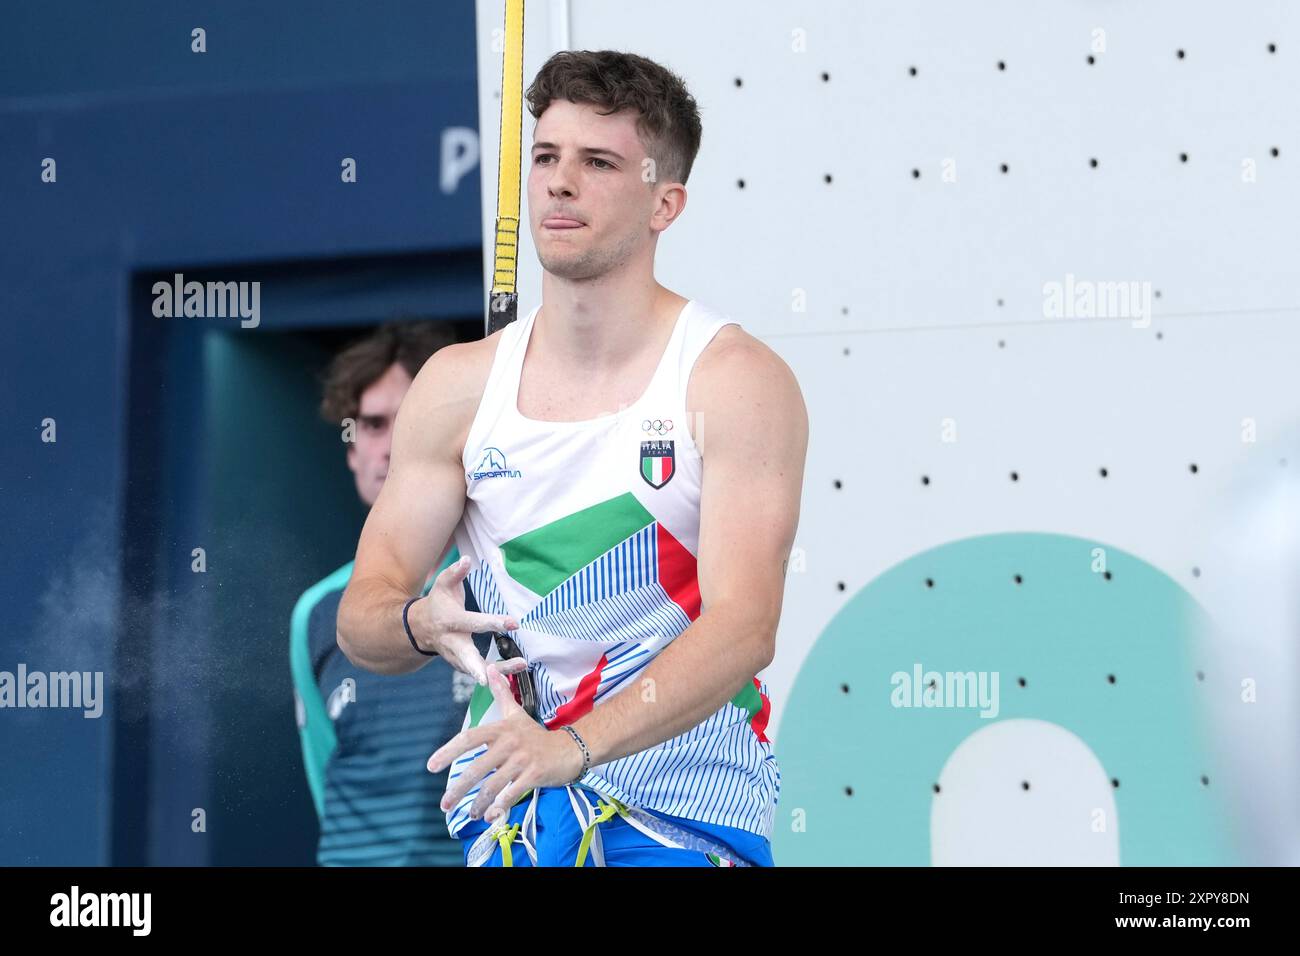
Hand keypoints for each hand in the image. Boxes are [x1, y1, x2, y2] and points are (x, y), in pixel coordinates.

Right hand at [416, 556, 527, 684]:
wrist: (419, 629)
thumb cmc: (438, 603)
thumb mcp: (443, 585)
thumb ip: (454, 573)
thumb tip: (467, 559)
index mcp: (450, 621)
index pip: (473, 622)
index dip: (493, 623)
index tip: (514, 623)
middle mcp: (452, 643)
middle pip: (466, 657)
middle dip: (479, 667)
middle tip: (492, 676)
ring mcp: (456, 658)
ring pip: (476, 669)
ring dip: (498, 672)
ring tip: (520, 666)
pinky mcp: (462, 666)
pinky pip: (481, 674)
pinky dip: (497, 676)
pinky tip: (515, 672)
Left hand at [428, 663, 585, 822]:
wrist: (571, 748)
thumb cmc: (537, 735)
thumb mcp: (517, 713)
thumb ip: (501, 692)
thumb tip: (490, 668)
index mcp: (501, 729)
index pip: (469, 739)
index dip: (448, 752)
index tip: (431, 767)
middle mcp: (509, 743)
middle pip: (477, 768)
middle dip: (459, 788)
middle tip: (445, 804)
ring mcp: (522, 759)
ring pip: (493, 785)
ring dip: (478, 803)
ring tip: (470, 814)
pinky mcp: (535, 774)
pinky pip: (512, 793)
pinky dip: (500, 807)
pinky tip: (491, 816)